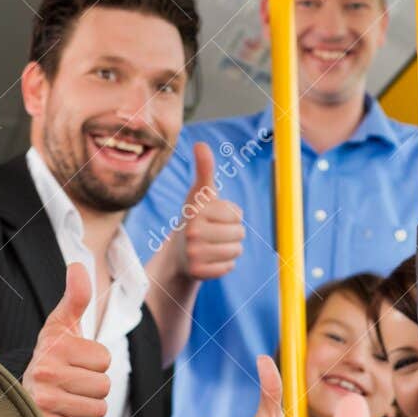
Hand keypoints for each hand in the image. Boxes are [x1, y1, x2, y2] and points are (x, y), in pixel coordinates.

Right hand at [24, 263, 111, 416]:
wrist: (18, 394)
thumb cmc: (51, 356)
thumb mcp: (61, 326)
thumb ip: (75, 298)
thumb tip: (77, 267)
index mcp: (53, 347)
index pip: (104, 360)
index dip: (96, 362)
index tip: (75, 362)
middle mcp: (44, 373)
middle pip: (104, 387)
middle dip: (94, 387)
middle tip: (72, 383)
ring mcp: (42, 403)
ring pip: (98, 410)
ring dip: (88, 407)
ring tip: (68, 398)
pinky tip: (63, 416)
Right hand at [178, 142, 243, 280]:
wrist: (177, 254)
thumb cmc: (195, 219)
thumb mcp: (199, 195)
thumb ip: (204, 170)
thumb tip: (200, 144)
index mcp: (196, 211)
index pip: (237, 214)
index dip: (231, 215)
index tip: (214, 217)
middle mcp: (192, 232)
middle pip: (239, 233)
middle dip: (232, 233)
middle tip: (214, 234)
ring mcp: (194, 254)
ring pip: (236, 251)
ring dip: (230, 249)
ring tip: (213, 246)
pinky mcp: (198, 272)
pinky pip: (229, 267)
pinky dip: (223, 265)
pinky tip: (210, 260)